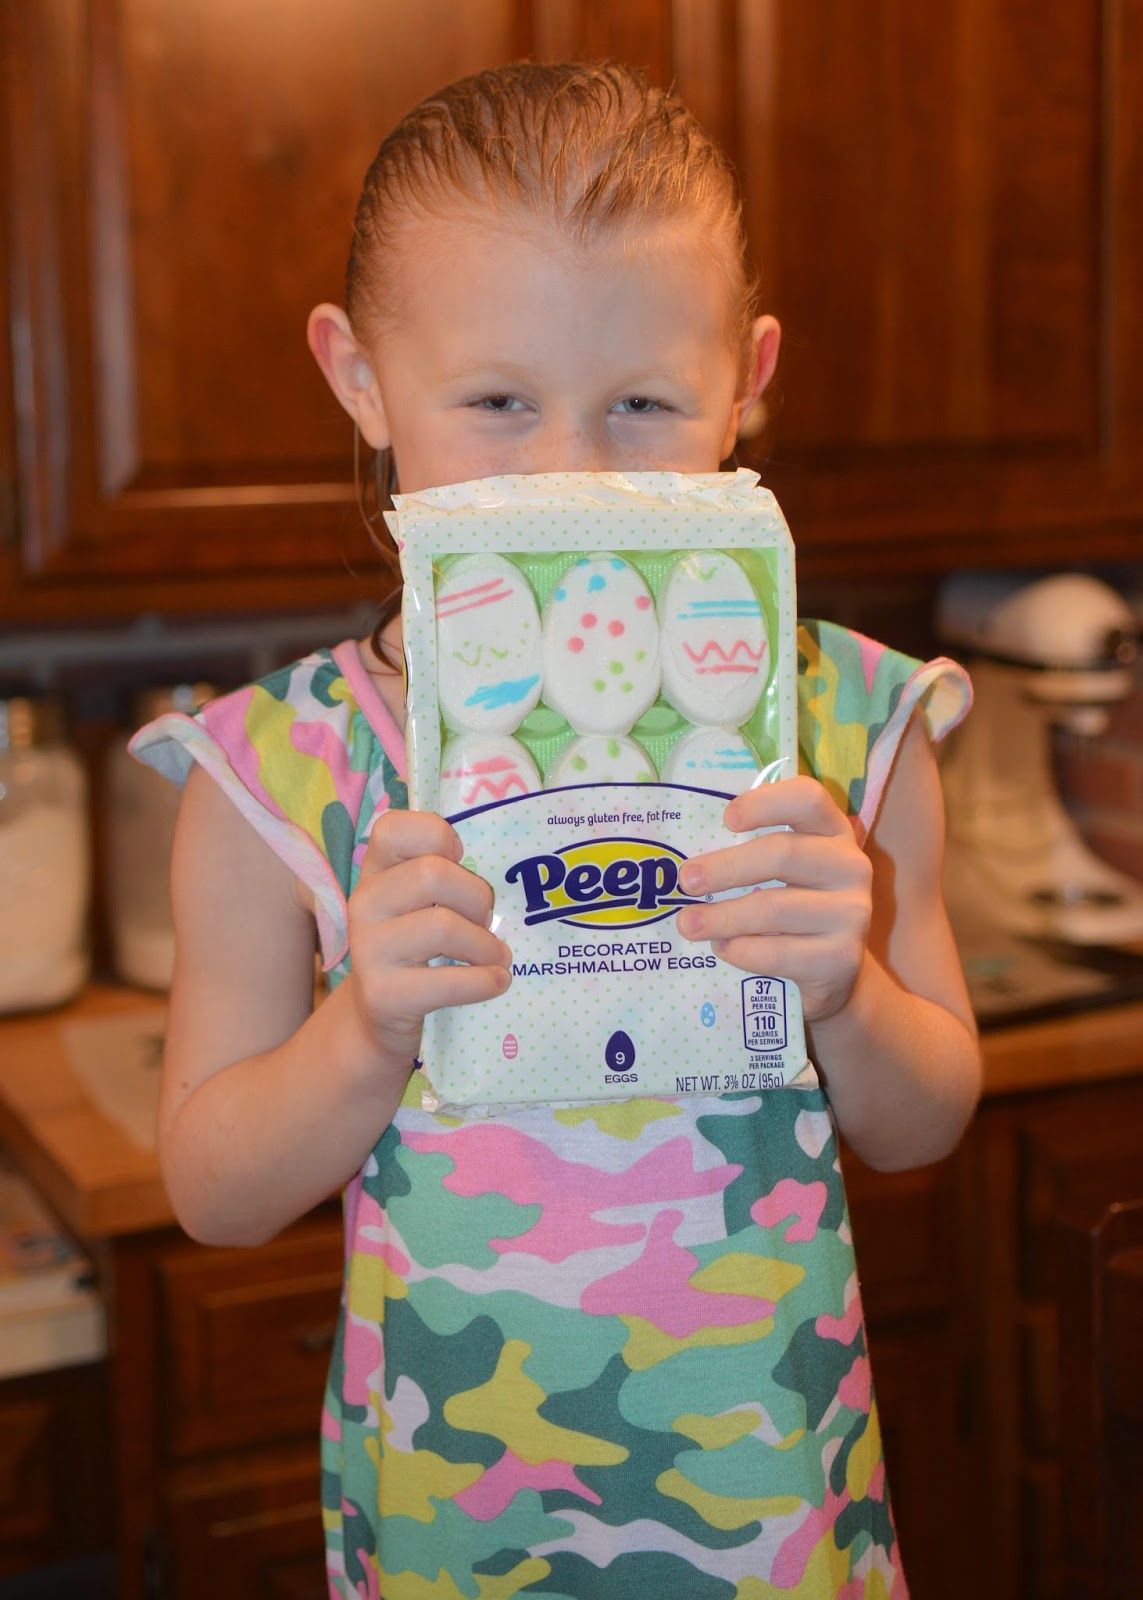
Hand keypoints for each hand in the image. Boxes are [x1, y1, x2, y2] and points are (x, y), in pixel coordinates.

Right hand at [345, 809, 511, 1068]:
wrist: (378, 1017)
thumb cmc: (416, 949)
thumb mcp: (419, 905)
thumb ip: (446, 878)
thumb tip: (511, 874)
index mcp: (375, 872)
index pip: (394, 827)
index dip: (436, 835)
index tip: (460, 858)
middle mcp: (364, 903)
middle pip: (432, 874)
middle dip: (475, 897)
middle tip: (487, 920)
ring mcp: (367, 949)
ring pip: (442, 926)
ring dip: (485, 945)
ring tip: (496, 956)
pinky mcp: (381, 994)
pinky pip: (447, 982)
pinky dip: (483, 981)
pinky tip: (497, 981)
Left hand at [675, 776, 872, 1022]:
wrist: (835, 969)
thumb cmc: (796, 904)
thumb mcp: (785, 870)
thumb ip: (750, 851)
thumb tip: (681, 857)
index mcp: (833, 831)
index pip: (808, 798)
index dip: (765, 802)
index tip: (726, 819)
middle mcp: (850, 866)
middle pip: (783, 854)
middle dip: (726, 868)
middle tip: (686, 881)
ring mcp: (852, 913)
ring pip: (774, 909)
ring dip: (722, 917)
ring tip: (687, 924)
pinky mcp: (842, 958)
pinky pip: (779, 953)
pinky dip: (742, 951)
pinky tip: (722, 948)